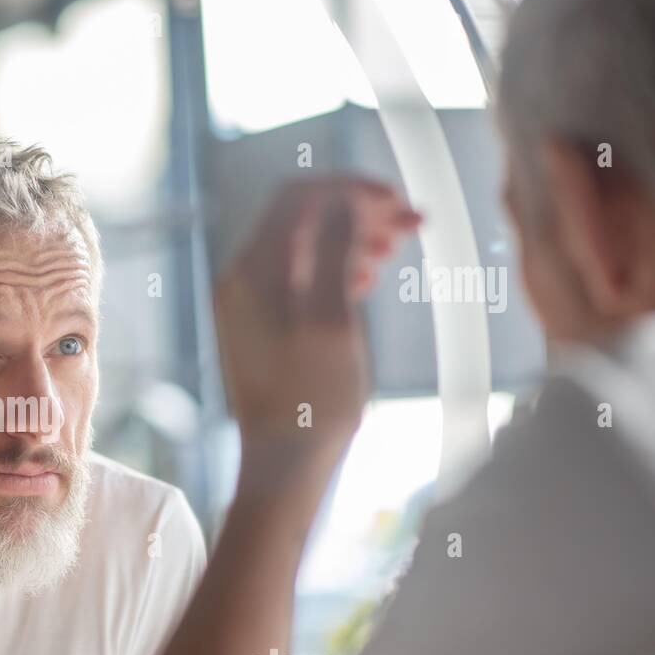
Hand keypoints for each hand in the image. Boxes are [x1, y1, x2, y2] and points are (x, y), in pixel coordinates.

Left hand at [213, 177, 420, 465]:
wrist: (284, 464)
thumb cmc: (311, 402)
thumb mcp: (333, 319)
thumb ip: (337, 252)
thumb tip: (345, 200)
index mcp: (250, 273)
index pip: (299, 199)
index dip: (350, 190)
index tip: (397, 200)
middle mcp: (241, 282)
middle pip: (302, 220)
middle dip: (357, 213)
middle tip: (412, 222)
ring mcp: (250, 305)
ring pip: (305, 249)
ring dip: (352, 238)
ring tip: (398, 247)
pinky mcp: (264, 327)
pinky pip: (300, 279)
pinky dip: (336, 268)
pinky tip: (368, 278)